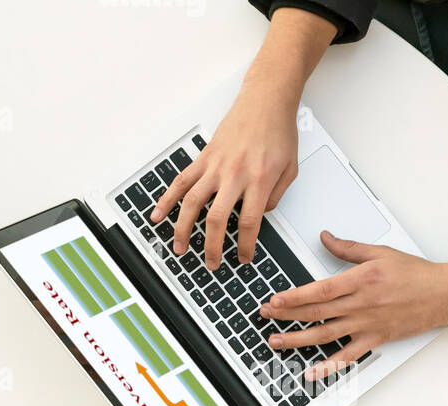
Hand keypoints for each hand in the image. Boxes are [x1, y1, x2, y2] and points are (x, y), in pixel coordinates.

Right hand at [151, 77, 299, 268]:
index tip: (242, 257)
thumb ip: (275, 196)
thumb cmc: (278, 131)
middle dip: (211, 246)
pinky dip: (166, 200)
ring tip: (179, 247)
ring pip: (192, 203)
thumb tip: (258, 216)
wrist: (266, 101)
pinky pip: (180, 182)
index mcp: (259, 179)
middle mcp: (234, 174)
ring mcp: (215, 166)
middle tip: (211, 262)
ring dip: (183, 229)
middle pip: (216, 219)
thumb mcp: (290, 168)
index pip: (248, 222)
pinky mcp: (203, 159)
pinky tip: (158, 215)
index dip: (244, 246)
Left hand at [260, 234, 447, 378]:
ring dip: (297, 339)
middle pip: (316, 312)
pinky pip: (348, 356)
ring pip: (325, 335)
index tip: (274, 300)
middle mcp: (361, 304)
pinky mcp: (374, 339)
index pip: (319, 291)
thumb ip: (348, 248)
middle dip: (286, 315)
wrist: (444, 293)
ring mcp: (366, 324)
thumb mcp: (381, 252)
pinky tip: (310, 371)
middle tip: (265, 316)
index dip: (293, 297)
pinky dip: (328, 366)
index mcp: (361, 280)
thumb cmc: (416, 273)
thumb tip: (325, 238)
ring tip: (275, 340)